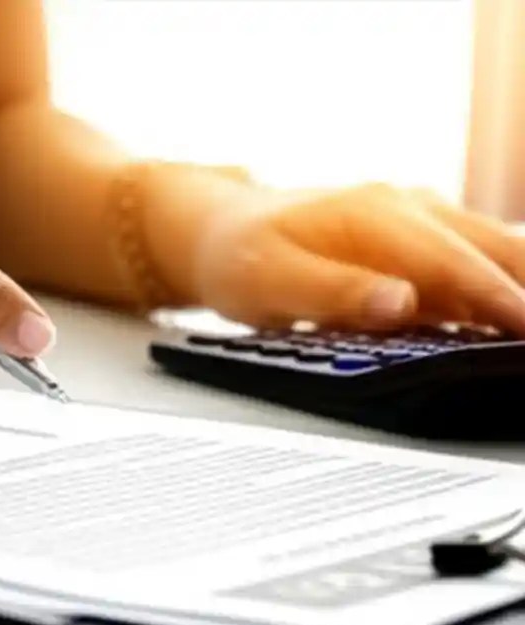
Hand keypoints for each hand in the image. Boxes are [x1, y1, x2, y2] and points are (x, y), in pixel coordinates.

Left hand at [188, 181, 524, 333]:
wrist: (223, 231)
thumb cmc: (242, 258)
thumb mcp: (268, 282)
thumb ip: (333, 292)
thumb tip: (401, 305)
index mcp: (372, 213)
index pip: (450, 259)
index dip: (494, 296)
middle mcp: (406, 207)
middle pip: (489, 247)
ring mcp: (419, 221)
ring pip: (491, 250)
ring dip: (519, 285)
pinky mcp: (422, 243)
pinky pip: (474, 263)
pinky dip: (500, 288)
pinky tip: (508, 322)